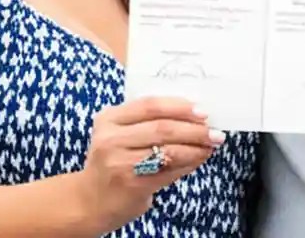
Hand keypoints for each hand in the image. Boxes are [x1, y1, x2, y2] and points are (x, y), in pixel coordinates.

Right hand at [78, 97, 224, 233]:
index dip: (179, 106)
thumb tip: (192, 113)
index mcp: (109, 119)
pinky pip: (169, 172)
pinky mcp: (133, 185)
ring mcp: (121, 163)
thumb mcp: (117, 133)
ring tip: (210, 145)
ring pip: (169, 151)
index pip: (149, 105)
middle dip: (194, 129)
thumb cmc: (111, 160)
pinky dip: (189, 164)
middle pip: (162, 128)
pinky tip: (198, 159)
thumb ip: (145, 121)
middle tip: (215, 131)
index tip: (202, 110)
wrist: (90, 200)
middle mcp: (111, 139)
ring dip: (196, 148)